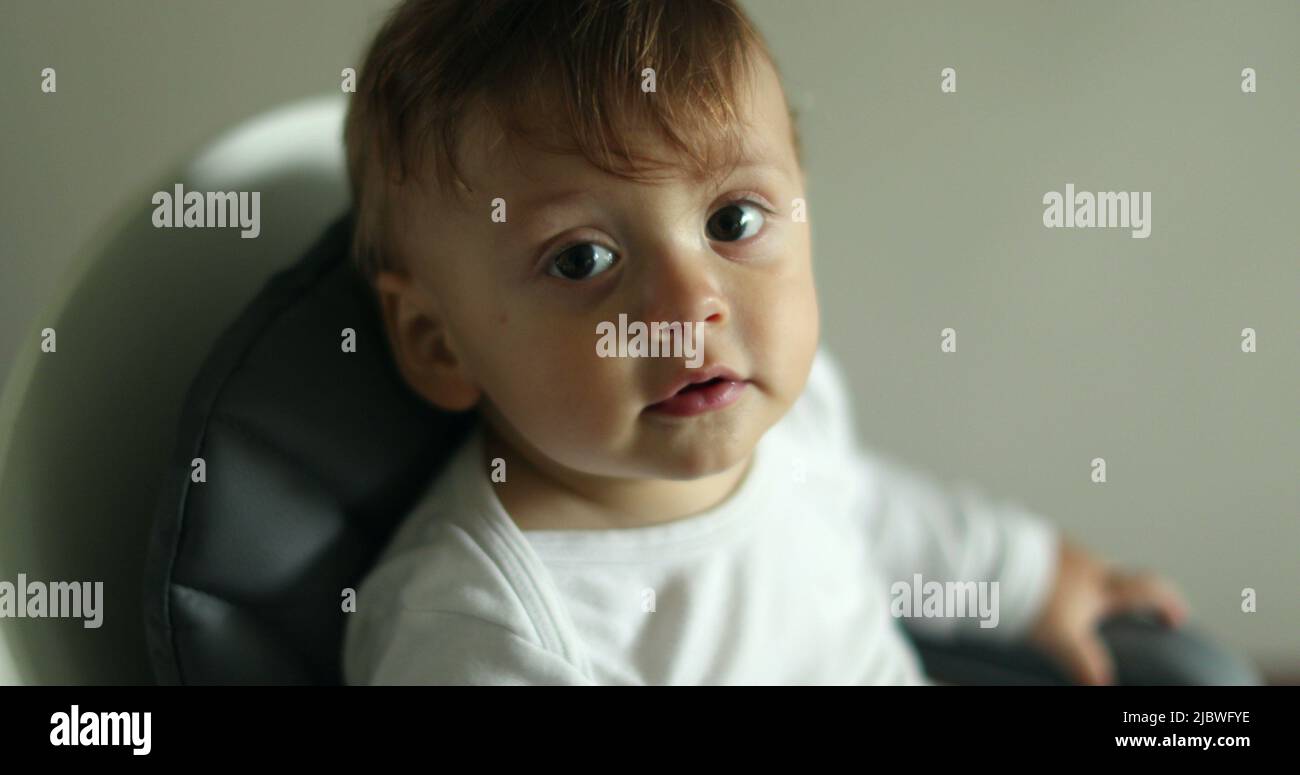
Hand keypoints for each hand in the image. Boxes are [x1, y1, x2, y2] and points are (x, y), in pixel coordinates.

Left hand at [1027, 538, 1188, 684]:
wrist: (990, 559)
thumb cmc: (1030, 597)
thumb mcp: (1063, 639)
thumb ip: (1086, 663)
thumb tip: (1104, 686)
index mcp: (1102, 584)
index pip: (1150, 589)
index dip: (1168, 603)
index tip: (1176, 618)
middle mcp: (1087, 560)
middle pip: (1117, 575)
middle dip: (1123, 594)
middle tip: (1118, 613)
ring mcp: (1062, 546)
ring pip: (1084, 565)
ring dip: (1085, 582)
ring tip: (1069, 603)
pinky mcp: (1036, 539)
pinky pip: (1055, 556)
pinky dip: (1056, 572)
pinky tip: (1040, 585)